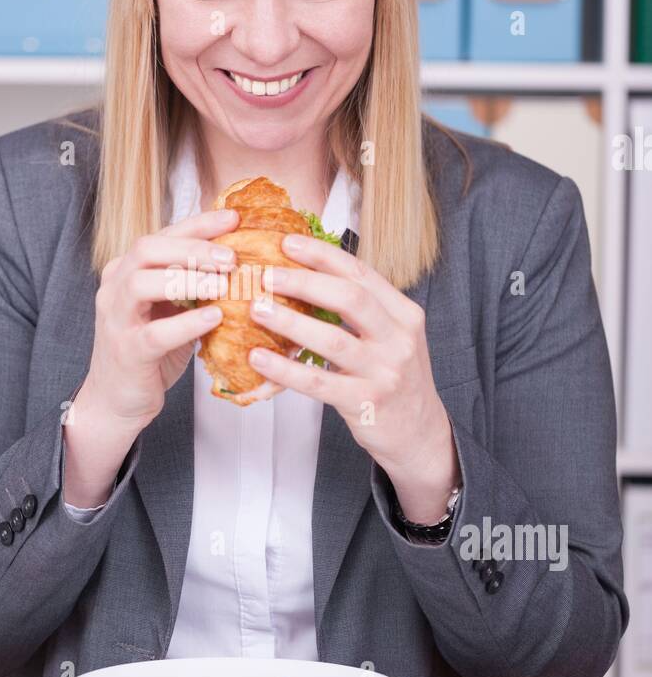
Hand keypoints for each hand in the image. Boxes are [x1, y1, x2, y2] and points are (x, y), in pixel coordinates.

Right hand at [74, 207, 238, 432]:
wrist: (116, 400)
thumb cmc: (149, 351)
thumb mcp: (170, 310)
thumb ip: (191, 284)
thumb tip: (239, 261)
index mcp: (126, 270)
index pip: (162, 235)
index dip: (198, 225)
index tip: (234, 218)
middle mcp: (115, 287)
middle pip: (148, 249)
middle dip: (193, 248)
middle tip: (231, 257)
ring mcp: (117, 319)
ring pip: (143, 283)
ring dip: (188, 280)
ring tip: (224, 284)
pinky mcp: (127, 352)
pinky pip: (156, 333)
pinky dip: (188, 323)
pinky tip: (215, 318)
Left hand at [248, 234, 460, 523]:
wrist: (420, 433)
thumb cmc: (394, 377)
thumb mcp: (391, 336)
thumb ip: (361, 309)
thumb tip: (306, 274)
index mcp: (404, 314)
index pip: (362, 274)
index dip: (323, 256)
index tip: (288, 243)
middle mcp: (399, 339)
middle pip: (350, 298)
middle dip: (304, 282)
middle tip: (267, 274)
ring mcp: (384, 372)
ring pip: (333, 339)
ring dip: (290, 322)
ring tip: (256, 309)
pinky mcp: (365, 402)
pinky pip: (318, 382)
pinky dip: (285, 369)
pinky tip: (258, 358)